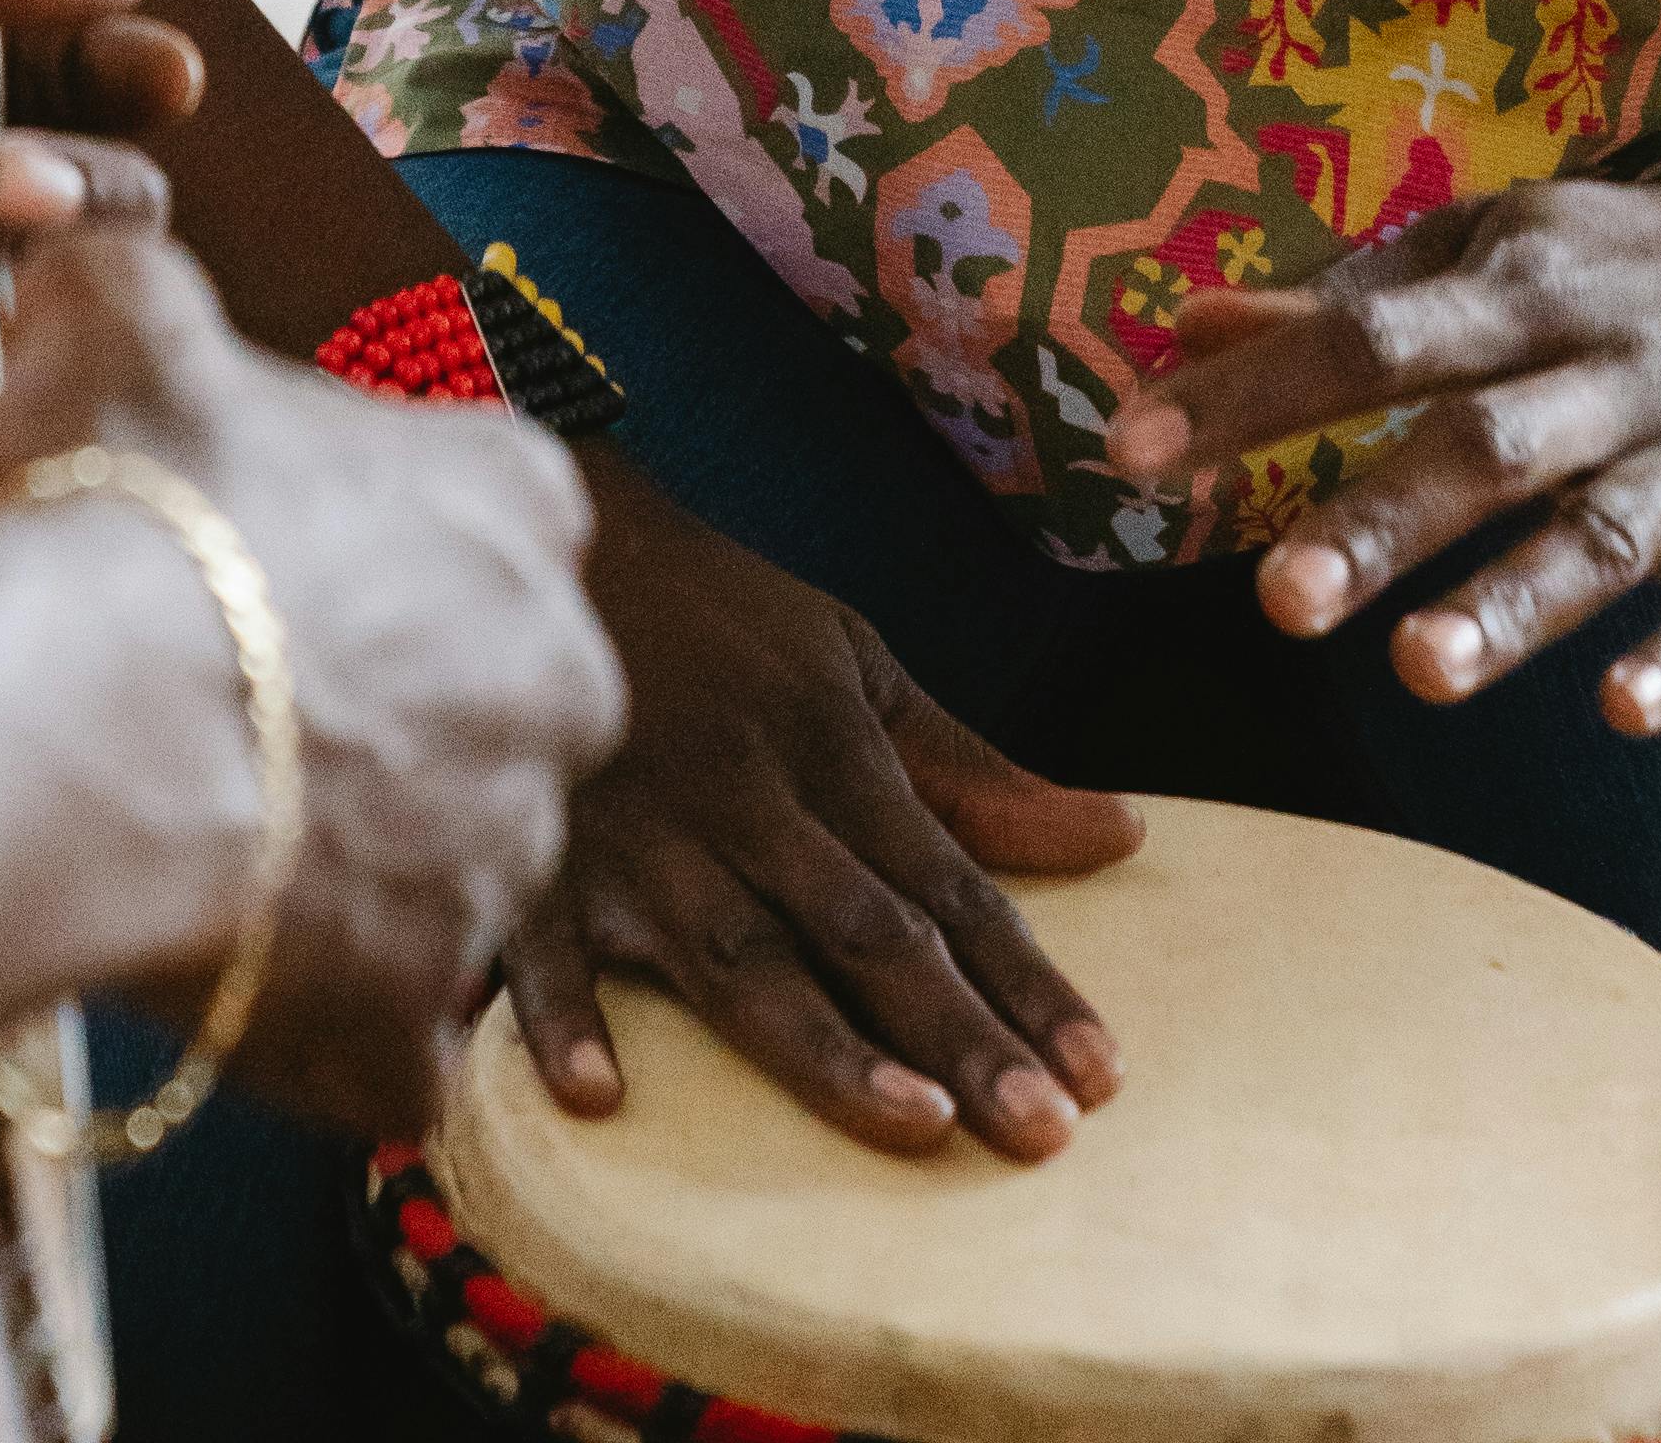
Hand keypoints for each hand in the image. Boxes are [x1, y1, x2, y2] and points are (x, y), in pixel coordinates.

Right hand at [0, 229, 623, 1146]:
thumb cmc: (118, 503)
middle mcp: (558, 681)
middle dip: (391, 713)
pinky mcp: (427, 1018)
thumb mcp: (115, 312)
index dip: (376, 537)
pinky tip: (216, 968)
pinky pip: (387, 1033)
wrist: (74, 732)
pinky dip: (317, 1020)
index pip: (496, 511)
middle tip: (242, 707)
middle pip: (494, 699)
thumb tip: (84, 213)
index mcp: (516, 500)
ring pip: (445, 867)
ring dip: (347, 861)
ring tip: (203, 836)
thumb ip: (132, 263)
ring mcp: (505, 862)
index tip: (278, 555)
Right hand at [502, 458, 1138, 1164]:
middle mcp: (746, 797)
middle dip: (958, 1032)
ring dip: (826, 1044)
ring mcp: (640, 833)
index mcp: (826, 744)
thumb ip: (971, 768)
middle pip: (865, 932)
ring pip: (742, 957)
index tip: (1100, 1078)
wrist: (547, 529)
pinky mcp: (540, 851)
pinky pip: (543, 941)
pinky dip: (567, 1013)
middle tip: (1042, 1132)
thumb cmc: (717, 611)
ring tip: (912, 1123)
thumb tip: (1120, 836)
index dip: (1025, 981)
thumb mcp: (852, 659)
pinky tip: (599, 1094)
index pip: (946, 884)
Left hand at [1111, 126, 1660, 733]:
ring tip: (1421, 671)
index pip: (1369, 337)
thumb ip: (1341, 296)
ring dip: (1515, 604)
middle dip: (1383, 520)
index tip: (1130, 452)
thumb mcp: (1488, 248)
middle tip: (1277, 600)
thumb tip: (1181, 324)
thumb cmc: (1622, 269)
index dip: (1254, 393)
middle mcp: (1607, 370)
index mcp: (1521, 288)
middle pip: (1485, 444)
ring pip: (1605, 534)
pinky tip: (1622, 712)